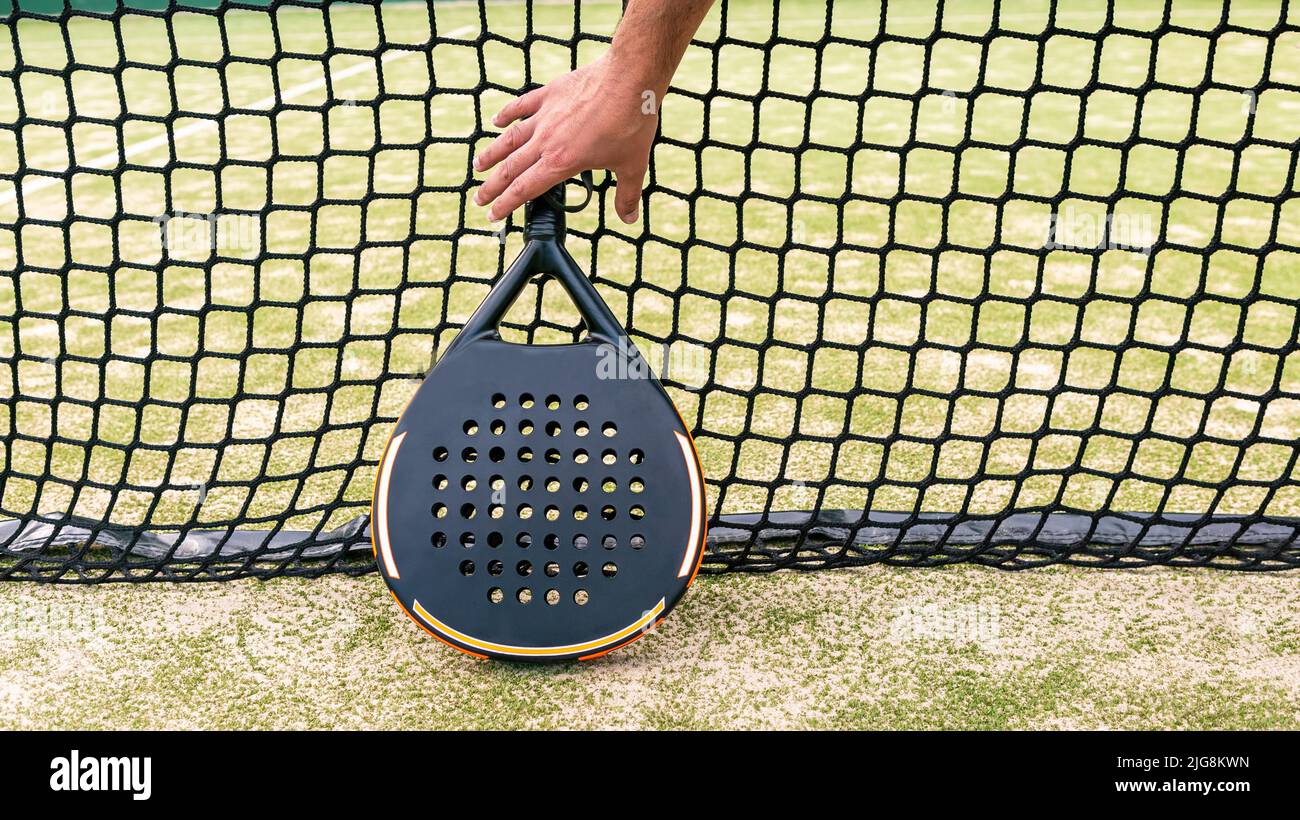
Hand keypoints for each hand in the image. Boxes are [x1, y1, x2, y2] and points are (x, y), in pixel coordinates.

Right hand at [473, 53, 658, 223]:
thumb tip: (629, 219)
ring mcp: (545, 115)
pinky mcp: (550, 94)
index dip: (506, 205)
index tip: (493, 214)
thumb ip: (627, 195)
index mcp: (561, 162)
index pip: (525, 189)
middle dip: (492, 186)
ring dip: (492, 154)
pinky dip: (507, 114)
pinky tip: (496, 121)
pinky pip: (522, 106)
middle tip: (478, 198)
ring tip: (478, 166)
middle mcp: (546, 141)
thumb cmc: (631, 123)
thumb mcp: (632, 166)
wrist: (629, 79)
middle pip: (510, 168)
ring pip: (510, 139)